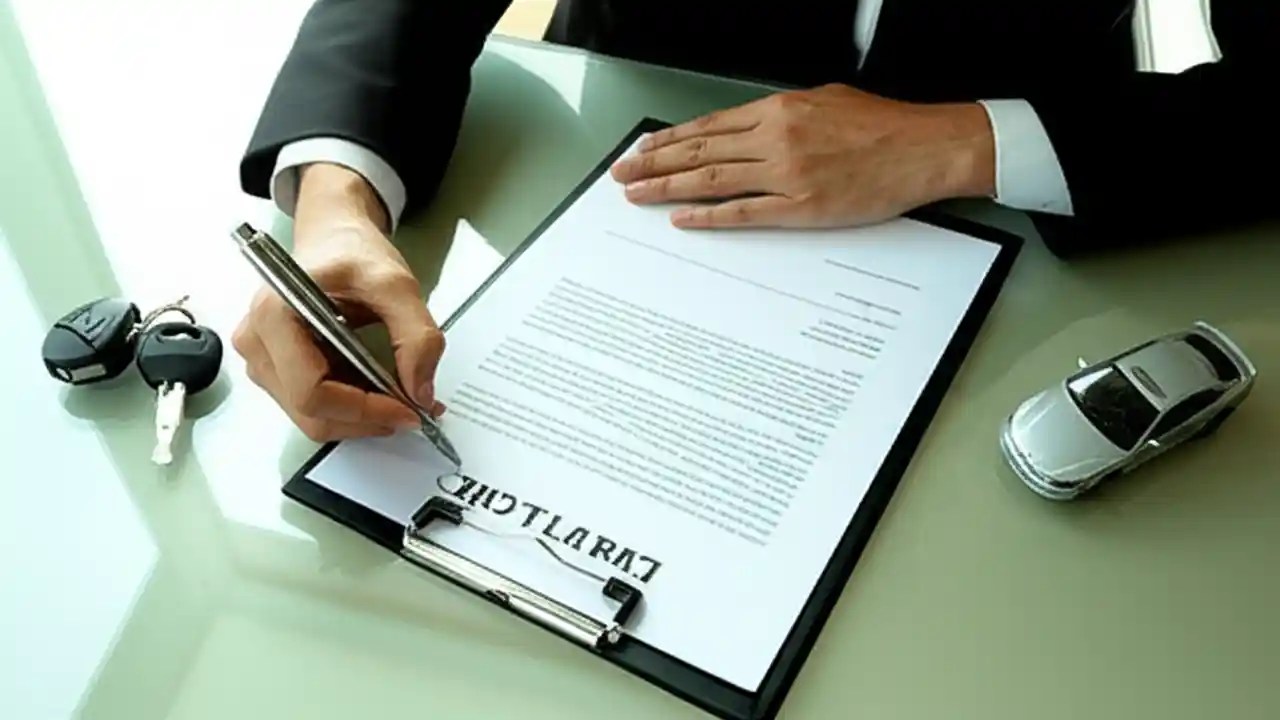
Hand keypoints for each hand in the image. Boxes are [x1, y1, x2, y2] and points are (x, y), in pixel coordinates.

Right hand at [232, 164, 444, 441]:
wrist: (333, 237)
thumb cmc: (352, 252)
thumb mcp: (395, 284)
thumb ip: (416, 336)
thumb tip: (421, 392)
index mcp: (273, 315)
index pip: (312, 390)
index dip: (363, 410)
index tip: (408, 409)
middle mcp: (256, 343)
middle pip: (310, 412)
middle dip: (366, 419)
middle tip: (414, 409)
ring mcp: (263, 360)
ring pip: (312, 417)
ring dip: (361, 418)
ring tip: (402, 398)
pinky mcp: (278, 370)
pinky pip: (315, 406)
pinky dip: (353, 408)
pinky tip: (381, 391)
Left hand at [610, 83, 995, 227]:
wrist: (924, 149)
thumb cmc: (882, 125)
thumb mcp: (825, 100)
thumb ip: (783, 114)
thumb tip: (751, 127)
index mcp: (780, 110)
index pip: (709, 127)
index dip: (671, 140)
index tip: (643, 150)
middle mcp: (775, 139)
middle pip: (700, 153)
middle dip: (654, 165)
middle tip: (622, 177)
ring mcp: (786, 174)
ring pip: (712, 181)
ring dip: (668, 189)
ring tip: (637, 196)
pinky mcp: (802, 207)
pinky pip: (743, 213)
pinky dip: (708, 216)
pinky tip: (682, 218)